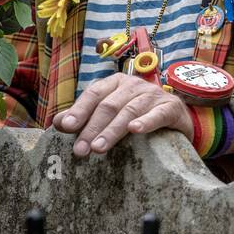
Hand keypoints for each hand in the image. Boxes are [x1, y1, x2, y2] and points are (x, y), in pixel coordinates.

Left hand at [52, 73, 192, 156]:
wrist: (176, 119)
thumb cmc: (138, 116)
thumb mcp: (111, 114)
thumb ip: (85, 117)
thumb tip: (57, 122)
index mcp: (117, 83)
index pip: (94, 93)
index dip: (79, 110)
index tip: (65, 128)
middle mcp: (135, 85)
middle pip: (109, 105)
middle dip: (92, 128)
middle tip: (80, 150)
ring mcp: (154, 95)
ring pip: (129, 111)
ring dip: (112, 131)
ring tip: (98, 148)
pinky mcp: (171, 108)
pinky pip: (157, 114)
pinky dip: (146, 122)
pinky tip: (135, 130)